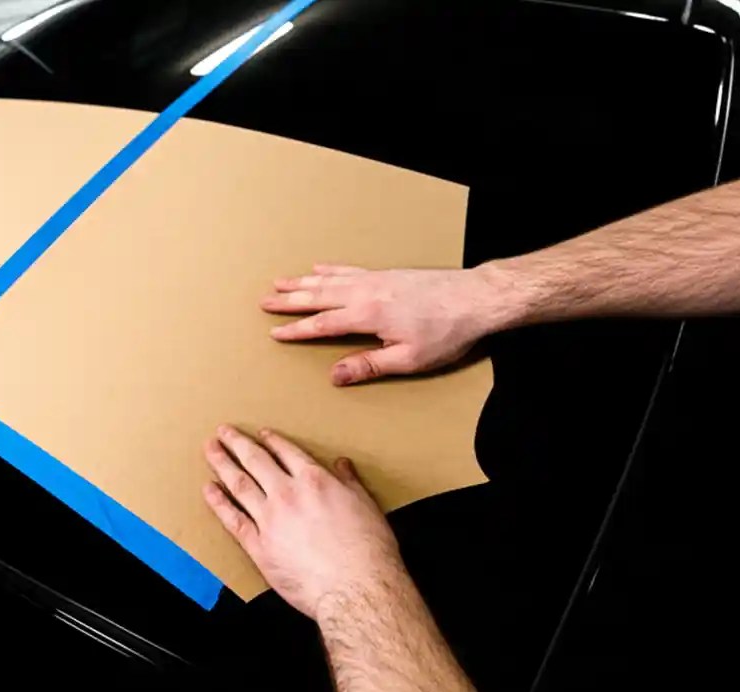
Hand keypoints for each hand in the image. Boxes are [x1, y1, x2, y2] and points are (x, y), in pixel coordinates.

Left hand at [202, 425, 403, 617]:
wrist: (354, 587)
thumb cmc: (367, 551)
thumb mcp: (366, 506)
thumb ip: (349, 482)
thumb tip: (342, 465)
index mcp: (315, 481)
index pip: (287, 453)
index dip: (272, 440)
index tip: (261, 433)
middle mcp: (287, 494)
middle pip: (256, 461)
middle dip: (237, 443)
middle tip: (223, 431)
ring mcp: (269, 519)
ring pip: (239, 484)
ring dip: (222, 464)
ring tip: (210, 450)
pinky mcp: (258, 546)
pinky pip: (232, 519)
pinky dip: (218, 503)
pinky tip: (209, 490)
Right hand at [261, 264, 503, 385]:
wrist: (475, 298)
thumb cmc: (446, 332)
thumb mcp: (408, 359)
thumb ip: (368, 366)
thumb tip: (335, 375)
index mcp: (367, 316)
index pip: (322, 325)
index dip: (296, 330)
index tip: (274, 332)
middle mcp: (366, 293)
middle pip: (318, 296)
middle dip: (289, 300)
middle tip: (264, 301)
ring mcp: (376, 280)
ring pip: (329, 280)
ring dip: (302, 282)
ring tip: (280, 282)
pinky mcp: (387, 274)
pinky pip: (349, 270)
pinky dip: (330, 270)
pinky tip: (319, 269)